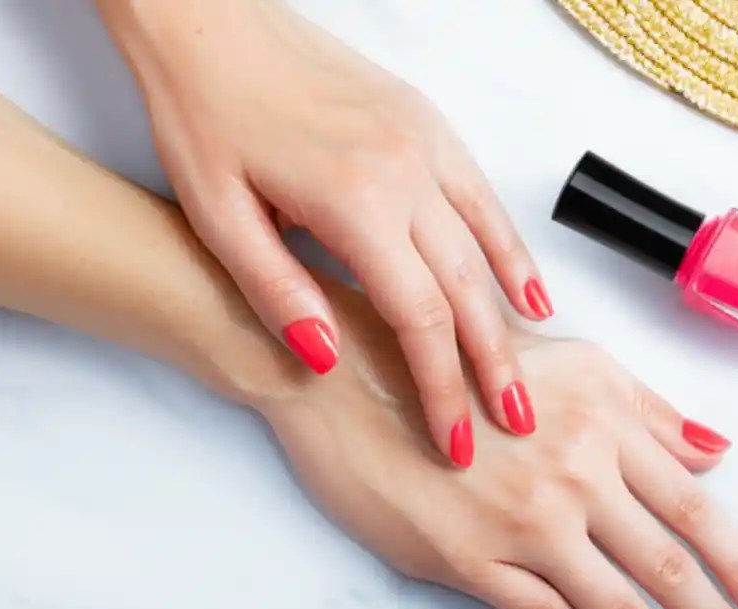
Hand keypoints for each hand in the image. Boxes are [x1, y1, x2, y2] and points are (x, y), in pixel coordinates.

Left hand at [98, 0, 548, 466]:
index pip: (419, 318)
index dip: (440, 387)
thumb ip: (277, 291)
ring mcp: (426, 143)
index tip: (453, 437)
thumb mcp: (218, 214)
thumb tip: (327, 360)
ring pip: (487, 246)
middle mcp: (406, 171)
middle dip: (491, 366)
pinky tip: (526, 289)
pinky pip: (485, 198)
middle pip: (467, 291)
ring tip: (530, 373)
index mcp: (354, 201)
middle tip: (514, 423)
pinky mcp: (429, 125)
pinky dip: (511, 248)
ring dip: (511, 316)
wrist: (214, 22)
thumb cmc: (206, 113)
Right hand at [257, 288, 737, 608]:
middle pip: (668, 571)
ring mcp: (519, 523)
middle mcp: (573, 478)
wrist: (351, 374)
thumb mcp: (569, 362)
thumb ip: (645, 409)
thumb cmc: (461, 361)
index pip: (696, 513)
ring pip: (613, 606)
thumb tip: (714, 447)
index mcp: (603, 428)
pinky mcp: (465, 558)